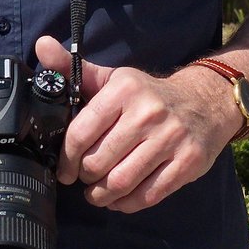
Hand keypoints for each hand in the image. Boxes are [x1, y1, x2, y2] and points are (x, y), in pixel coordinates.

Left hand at [36, 35, 238, 212]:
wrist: (207, 101)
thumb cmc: (150, 96)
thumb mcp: (115, 79)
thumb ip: (75, 69)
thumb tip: (42, 45)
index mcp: (125, 90)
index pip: (81, 133)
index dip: (67, 158)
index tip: (65, 168)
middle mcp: (149, 112)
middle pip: (99, 162)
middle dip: (86, 177)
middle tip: (86, 177)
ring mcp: (171, 138)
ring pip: (121, 182)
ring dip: (103, 195)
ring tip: (99, 192)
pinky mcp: (188, 161)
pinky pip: (148, 195)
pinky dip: (128, 203)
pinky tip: (121, 198)